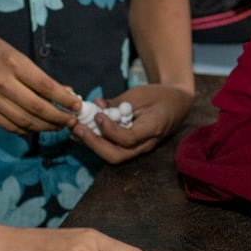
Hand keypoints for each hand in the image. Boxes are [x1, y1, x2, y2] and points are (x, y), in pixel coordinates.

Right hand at [0, 30, 79, 133]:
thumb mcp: (13, 52)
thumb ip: (36, 73)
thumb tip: (63, 91)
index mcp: (12, 63)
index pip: (46, 86)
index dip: (65, 99)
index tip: (77, 105)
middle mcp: (2, 83)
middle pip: (38, 108)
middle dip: (59, 117)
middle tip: (71, 120)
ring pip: (25, 121)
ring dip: (46, 127)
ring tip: (58, 126)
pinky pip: (9, 126)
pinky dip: (26, 130)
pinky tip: (37, 127)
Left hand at [67, 84, 193, 164]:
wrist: (176, 104)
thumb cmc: (159, 96)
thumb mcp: (139, 94)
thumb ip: (118, 102)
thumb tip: (96, 106)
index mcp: (153, 129)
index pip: (128, 138)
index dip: (109, 130)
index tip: (97, 115)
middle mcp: (146, 144)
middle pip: (117, 155)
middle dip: (94, 144)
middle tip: (78, 129)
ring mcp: (139, 149)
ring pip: (113, 156)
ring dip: (91, 145)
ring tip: (74, 131)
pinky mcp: (131, 148)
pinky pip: (112, 149)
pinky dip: (96, 142)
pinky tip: (82, 132)